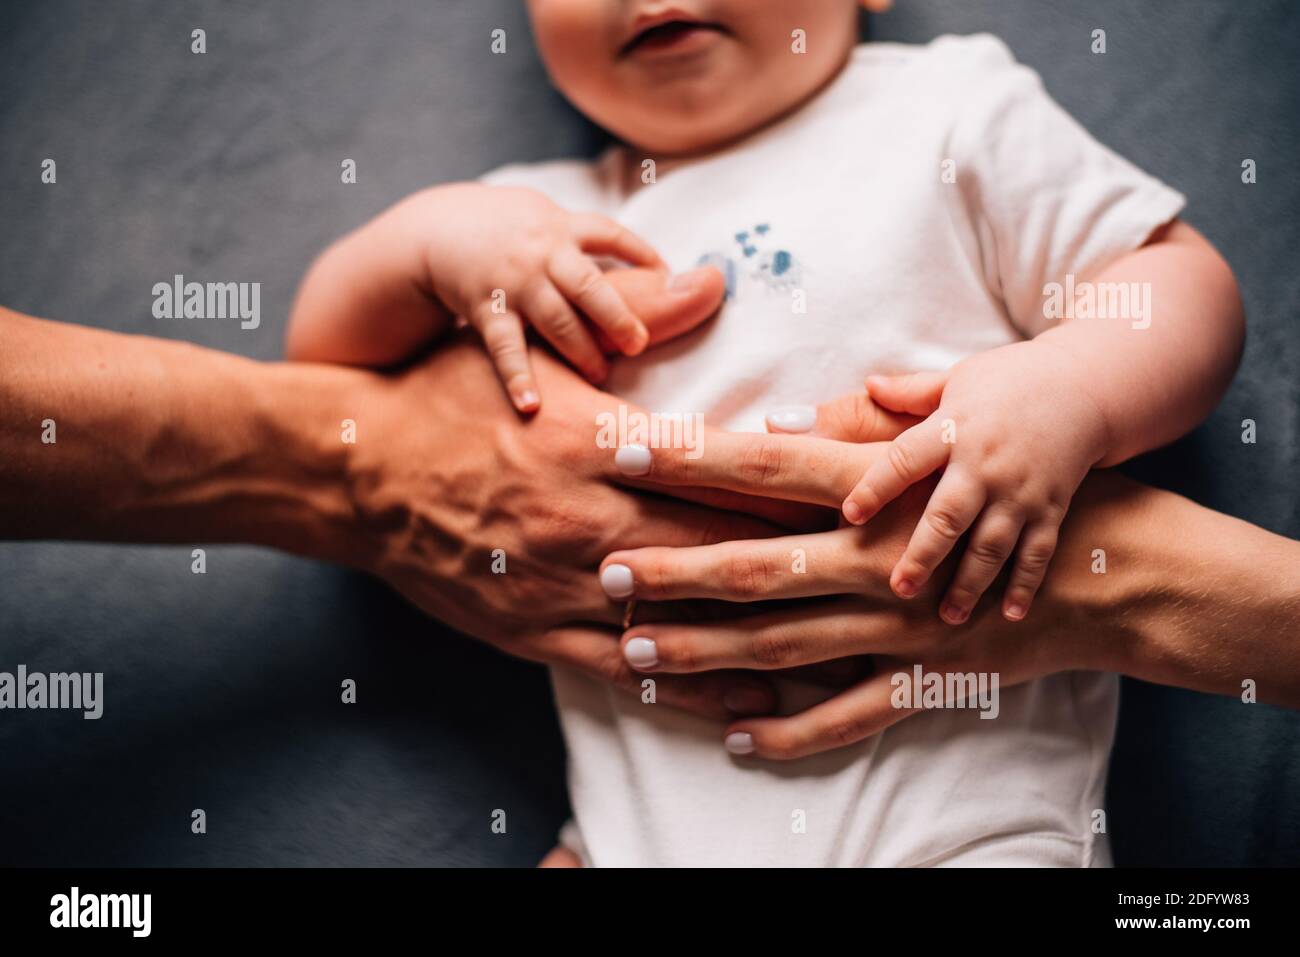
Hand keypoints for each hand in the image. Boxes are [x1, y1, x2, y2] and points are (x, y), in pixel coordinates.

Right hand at [420, 183, 667, 408]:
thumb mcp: (550, 220)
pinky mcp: (488, 310)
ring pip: (555, 320)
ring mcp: (516, 284)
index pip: (611, 235)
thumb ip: (593, 244)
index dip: (641, 254)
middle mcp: (543, 255)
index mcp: (563, 230)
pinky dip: (517, 377)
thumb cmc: (513, 231)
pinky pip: (506, 348)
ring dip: (581, 350)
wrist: (443, 228)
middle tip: (639, 343)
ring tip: (601, 376)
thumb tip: (657, 273)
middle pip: (589, 285)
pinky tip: (531, 405)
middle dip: (617, 315)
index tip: (667, 277)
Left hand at [592, 394, 1125, 757]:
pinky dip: (794, 730)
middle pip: (757, 563)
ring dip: (707, 652)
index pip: (767, 464)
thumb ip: (859, 430)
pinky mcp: (928, 677)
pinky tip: (738, 738)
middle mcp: (879, 557)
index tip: (623, 450)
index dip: (693, 458)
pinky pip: (850, 713)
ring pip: (785, 642)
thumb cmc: (1022, 486)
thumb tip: (775, 424)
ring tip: (637, 656)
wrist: (1113, 564)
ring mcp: (901, 625)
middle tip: (605, 574)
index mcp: (880, 489)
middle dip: (675, 569)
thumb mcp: (950, 437)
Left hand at [841, 341, 1110, 623]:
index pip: (907, 459)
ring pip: (992, 544)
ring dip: (971, 583)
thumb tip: (868, 384)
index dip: (876, 486)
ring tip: (948, 616)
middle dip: (924, 553)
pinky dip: (1027, 584)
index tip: (849, 515)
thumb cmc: (1009, 382)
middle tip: (899, 587)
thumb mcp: (959, 378)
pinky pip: (1038, 551)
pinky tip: (1012, 615)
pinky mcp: (1051, 508)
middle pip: (950, 514)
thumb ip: (911, 392)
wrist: (1085, 386)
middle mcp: (986, 463)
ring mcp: (1021, 490)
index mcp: (955, 429)